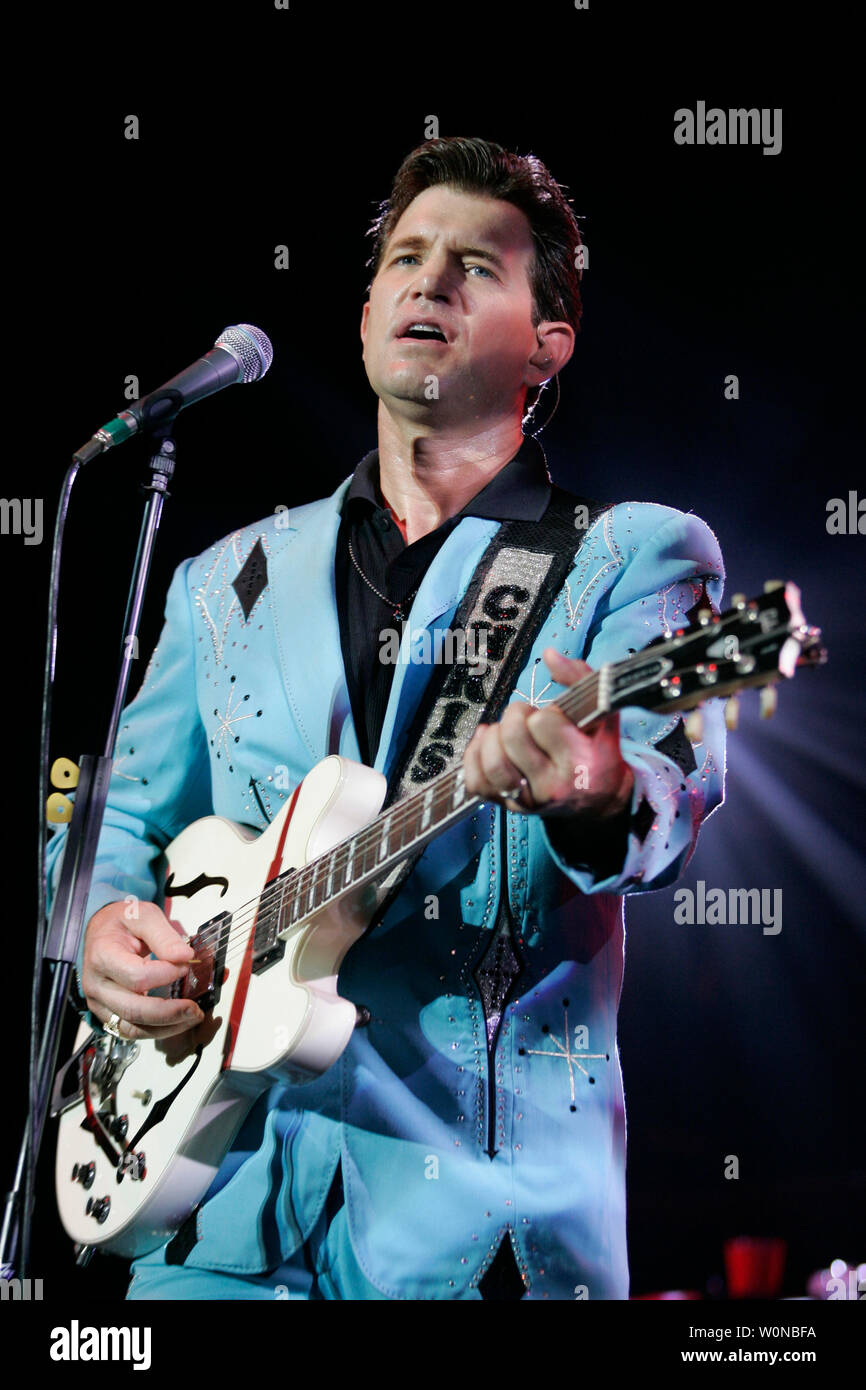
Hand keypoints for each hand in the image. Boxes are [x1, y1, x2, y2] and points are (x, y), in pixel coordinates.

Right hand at [81, 900, 204, 1040]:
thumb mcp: (143, 915)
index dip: (166, 974)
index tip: (186, 965)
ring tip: (191, 1017)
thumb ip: (164, 936)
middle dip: (170, 1012)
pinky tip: (177, 1021)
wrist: (103, 930)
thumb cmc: (121, 922)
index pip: (137, 976)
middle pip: (134, 1009)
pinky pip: (131, 1031)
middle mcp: (97, 984)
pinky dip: (156, 1030)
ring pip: (132, 1028)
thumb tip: (184, 955)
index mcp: (102, 956)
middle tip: (195, 1007)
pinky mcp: (109, 1013)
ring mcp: (101, 1003)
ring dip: (166, 1027)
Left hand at [463, 647, 633, 818]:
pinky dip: (474, 757)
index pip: (542, 723)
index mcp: (580, 761)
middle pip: (512, 738)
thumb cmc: (599, 751)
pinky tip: (487, 743)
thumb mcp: (602, 712)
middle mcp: (554, 785)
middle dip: (514, 717)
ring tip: (506, 732)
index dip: (544, 712)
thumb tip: (549, 655)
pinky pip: (477, 783)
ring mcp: (530, 799)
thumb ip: (579, 677)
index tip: (554, 718)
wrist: (599, 800)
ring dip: (493, 737)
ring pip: (492, 763)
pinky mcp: (510, 806)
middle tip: (526, 718)